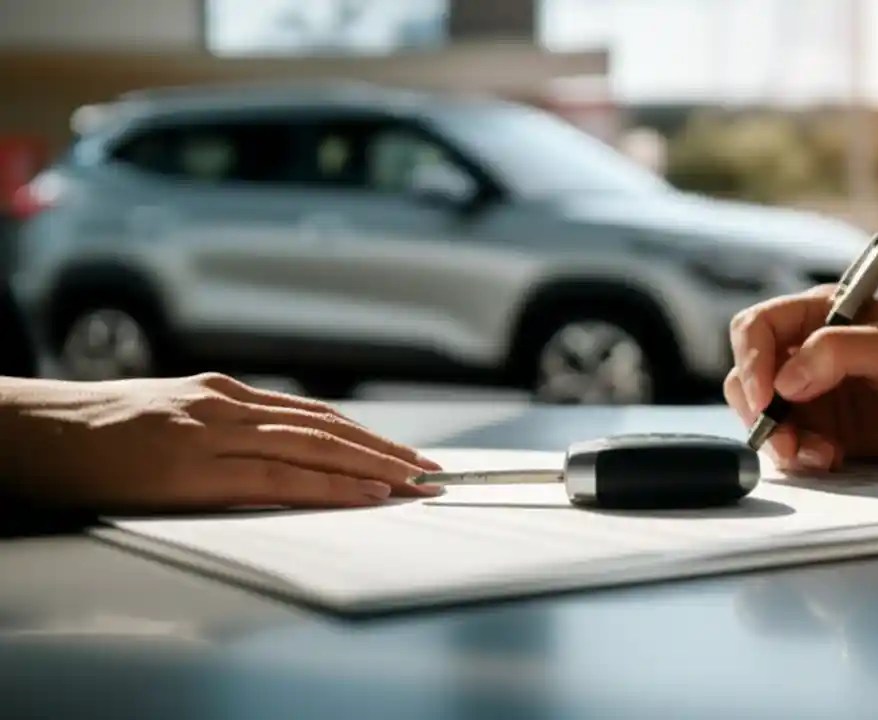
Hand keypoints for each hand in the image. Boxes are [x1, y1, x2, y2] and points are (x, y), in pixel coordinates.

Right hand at [0, 373, 441, 510]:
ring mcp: (213, 432)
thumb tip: (274, 448)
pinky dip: (331, 484)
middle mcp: (228, 405)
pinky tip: (366, 493)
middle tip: (430, 468)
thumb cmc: (99, 433)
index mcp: (224, 393)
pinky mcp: (196, 466)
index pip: (313, 416)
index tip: (404, 453)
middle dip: (384, 449)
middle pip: (326, 428)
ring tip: (414, 482)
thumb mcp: (171, 417)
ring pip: (314, 447)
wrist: (37, 432)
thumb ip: (223, 427)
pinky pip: (280, 476)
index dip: (364, 435)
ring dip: (372, 466)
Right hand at [724, 286, 877, 470]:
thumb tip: (783, 381)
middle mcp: (806, 351)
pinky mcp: (825, 430)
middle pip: (748, 376)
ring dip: (778, 438)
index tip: (768, 397)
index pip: (756, 328)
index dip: (752, 360)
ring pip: (763, 415)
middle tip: (785, 440)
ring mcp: (813, 393)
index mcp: (817, 313)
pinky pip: (789, 444)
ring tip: (818, 454)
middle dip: (758, 410)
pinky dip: (799, 456)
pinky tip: (831, 459)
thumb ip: (836, 352)